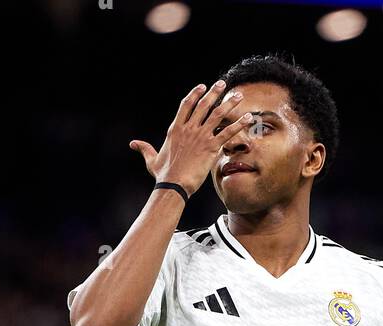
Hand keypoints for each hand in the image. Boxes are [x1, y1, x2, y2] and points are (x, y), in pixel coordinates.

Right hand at [129, 80, 252, 197]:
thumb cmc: (163, 175)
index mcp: (175, 129)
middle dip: (214, 92)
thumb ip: (144, 148)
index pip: (186, 105)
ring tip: (239, 95)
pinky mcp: (211, 147)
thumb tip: (133, 144)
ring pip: (218, 115)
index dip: (195, 94)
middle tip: (222, 84)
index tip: (203, 87)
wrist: (173, 185)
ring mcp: (201, 136)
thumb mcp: (151, 159)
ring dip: (230, 103)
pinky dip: (239, 124)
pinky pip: (228, 132)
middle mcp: (189, 129)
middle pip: (204, 105)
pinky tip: (249, 117)